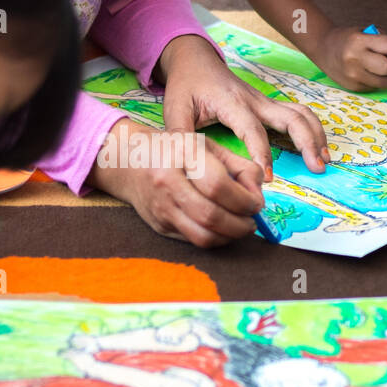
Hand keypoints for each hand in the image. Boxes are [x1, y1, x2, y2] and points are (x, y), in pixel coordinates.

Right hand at [90, 120, 265, 247]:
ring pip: (202, 236)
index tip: (256, 203)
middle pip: (212, 216)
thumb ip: (239, 166)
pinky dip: (214, 239)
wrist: (127, 160)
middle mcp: (168, 181)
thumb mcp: (207, 146)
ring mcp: (161, 207)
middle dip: (241, 224)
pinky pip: (192, 241)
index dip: (244, 200)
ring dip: (229, 237)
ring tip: (240, 227)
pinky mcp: (158, 225)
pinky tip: (222, 229)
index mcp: (183, 154)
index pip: (219, 185)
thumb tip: (258, 193)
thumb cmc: (174, 149)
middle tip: (252, 221)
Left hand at [158, 34, 328, 178]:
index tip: (268, 178)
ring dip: (316, 135)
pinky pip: (297, 114)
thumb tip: (182, 163)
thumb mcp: (174, 108)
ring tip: (324, 161)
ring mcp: (265, 101)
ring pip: (300, 113)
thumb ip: (179, 135)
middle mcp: (255, 100)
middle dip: (307, 142)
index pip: (252, 130)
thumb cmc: (186, 85)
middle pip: (291, 117)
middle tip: (317, 168)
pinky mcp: (269, 105)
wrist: (195, 60)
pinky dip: (312, 129)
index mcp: (232, 103)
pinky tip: (318, 149)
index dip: (262, 154)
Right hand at [309, 25, 386, 91]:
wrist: (324, 49)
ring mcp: (352, 75)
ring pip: (383, 82)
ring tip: (379, 69)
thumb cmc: (350, 39)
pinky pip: (374, 88)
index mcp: (358, 40)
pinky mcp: (352, 87)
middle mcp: (354, 59)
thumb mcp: (367, 33)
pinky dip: (376, 82)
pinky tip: (368, 73)